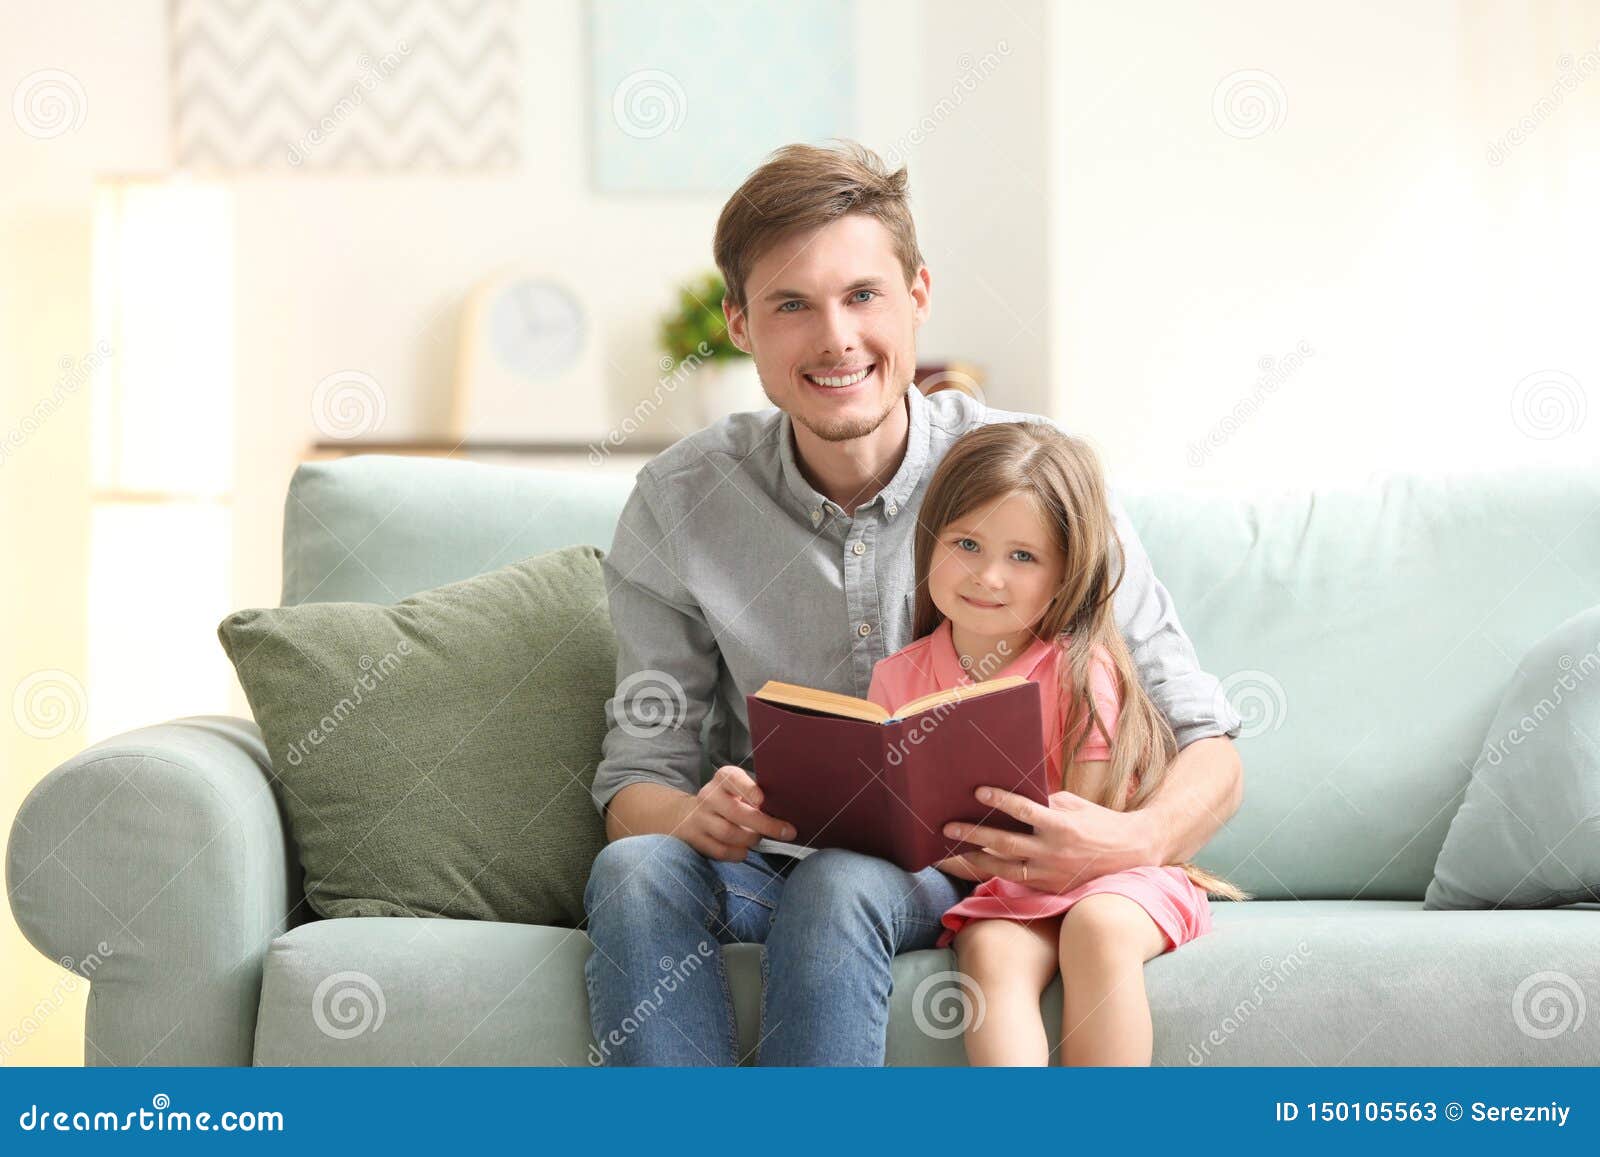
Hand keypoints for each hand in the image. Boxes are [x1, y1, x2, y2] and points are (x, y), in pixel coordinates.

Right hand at [675, 765, 795, 861]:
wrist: (692, 815)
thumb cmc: (729, 801)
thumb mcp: (741, 789)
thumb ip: (758, 795)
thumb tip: (785, 812)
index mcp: (723, 779)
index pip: (732, 778)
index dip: (748, 789)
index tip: (762, 800)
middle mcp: (709, 796)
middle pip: (736, 812)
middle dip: (765, 824)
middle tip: (787, 832)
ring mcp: (700, 818)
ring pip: (728, 833)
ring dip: (751, 839)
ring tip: (759, 838)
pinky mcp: (696, 838)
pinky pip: (721, 850)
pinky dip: (738, 853)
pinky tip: (744, 849)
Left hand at [940, 787, 1156, 892]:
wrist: (1130, 853)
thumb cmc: (1098, 822)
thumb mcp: (1074, 806)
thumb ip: (1044, 803)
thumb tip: (1012, 797)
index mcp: (1062, 826)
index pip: (1025, 811)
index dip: (1001, 801)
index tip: (978, 791)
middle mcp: (1054, 852)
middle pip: (1006, 843)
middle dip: (975, 834)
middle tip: (948, 826)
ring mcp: (1051, 873)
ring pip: (1006, 869)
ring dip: (978, 858)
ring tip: (955, 848)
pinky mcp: (1051, 888)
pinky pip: (1018, 880)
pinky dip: (996, 872)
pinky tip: (979, 863)